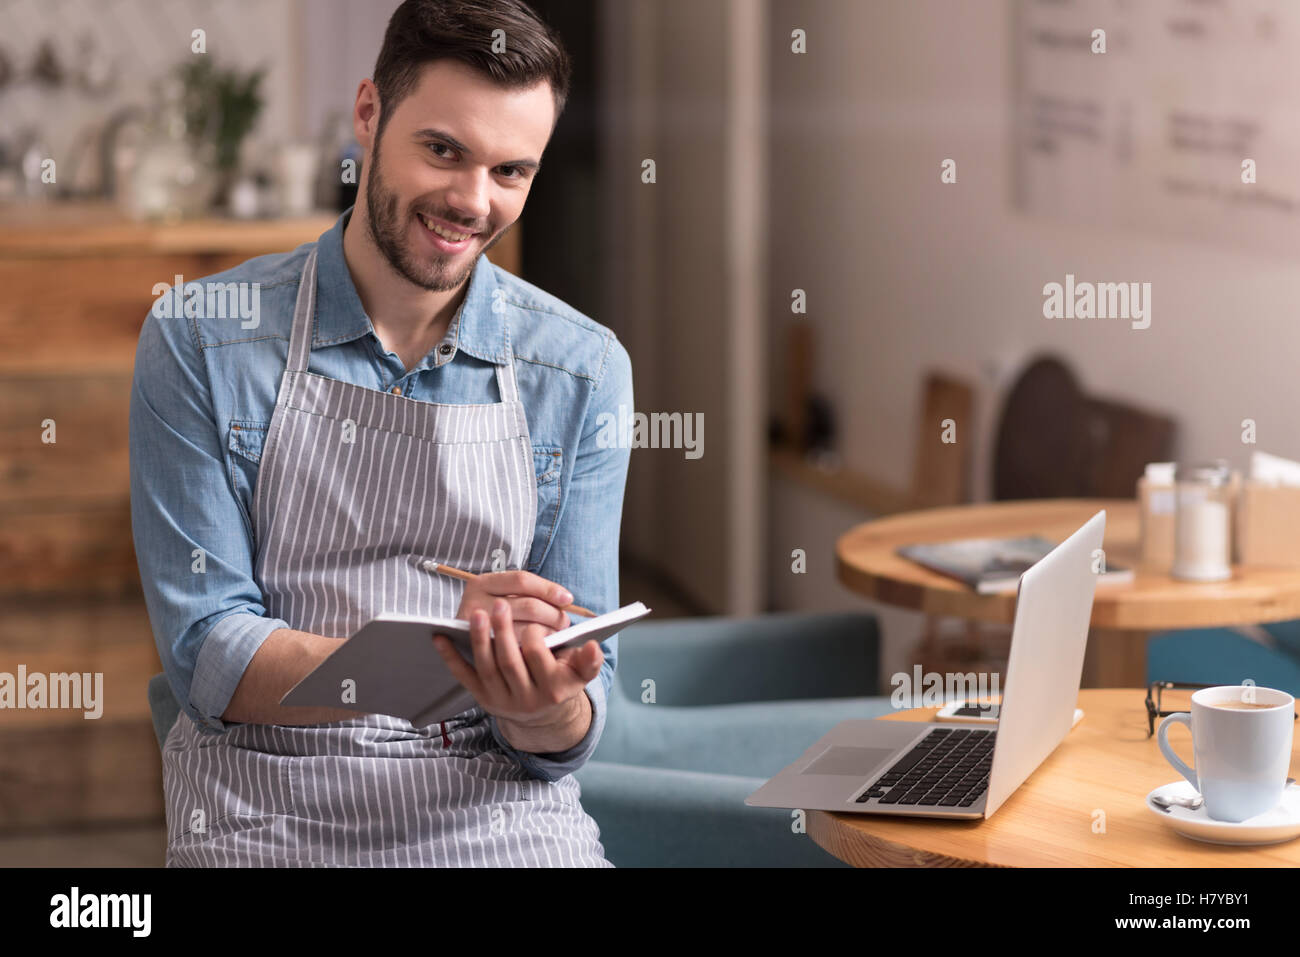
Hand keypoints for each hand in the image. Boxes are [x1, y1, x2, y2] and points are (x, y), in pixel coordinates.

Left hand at [433, 598, 602, 730]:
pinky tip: (439, 637)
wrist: (542, 713)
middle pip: (509, 661)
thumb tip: (594, 646)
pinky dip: (450, 656)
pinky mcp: (482, 697)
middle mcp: (525, 698)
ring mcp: (501, 699)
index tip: (535, 619)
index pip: (538, 657)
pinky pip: (463, 676)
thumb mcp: (580, 673)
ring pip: (486, 666)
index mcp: (552, 689)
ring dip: (479, 639)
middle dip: (503, 631)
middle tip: (500, 605)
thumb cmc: (561, 680)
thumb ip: (589, 660)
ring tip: (477, 613)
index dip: (535, 635)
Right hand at [454, 570, 573, 644]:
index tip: (567, 599)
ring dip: (547, 633)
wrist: (465, 646)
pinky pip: (516, 651)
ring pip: (525, 629)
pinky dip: (533, 649)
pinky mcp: (479, 653)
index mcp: (481, 583)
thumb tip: (565, 599)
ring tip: (555, 635)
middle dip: (552, 614)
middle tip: (564, 622)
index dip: (548, 588)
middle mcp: (473, 603)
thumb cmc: (495, 617)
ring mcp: (474, 630)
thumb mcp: (503, 598)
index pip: (522, 580)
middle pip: (528, 605)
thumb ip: (528, 594)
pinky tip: (542, 649)